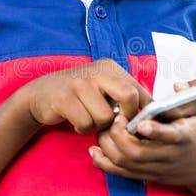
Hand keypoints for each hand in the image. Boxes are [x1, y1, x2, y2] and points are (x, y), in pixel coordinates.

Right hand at [24, 58, 151, 133]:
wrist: (40, 95)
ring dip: (97, 125)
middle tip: (113, 124)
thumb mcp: (104, 90)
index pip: (139, 90)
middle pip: (129, 97)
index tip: (141, 126)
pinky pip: (86, 124)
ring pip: (105, 117)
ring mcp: (80, 82)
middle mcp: (97, 70)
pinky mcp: (64, 97)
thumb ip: (126, 98)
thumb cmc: (79, 96)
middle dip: (124, 118)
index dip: (143, 112)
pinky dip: (82, 128)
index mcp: (111, 67)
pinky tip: (75, 120)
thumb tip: (154, 115)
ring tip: (87, 118)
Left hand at [90, 81, 195, 189]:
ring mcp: (156, 168)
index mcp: (184, 137)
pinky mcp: (147, 176)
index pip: (169, 137)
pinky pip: (121, 173)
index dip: (155, 131)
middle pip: (138, 153)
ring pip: (126, 163)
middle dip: (120, 136)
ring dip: (109, 147)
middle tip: (114, 118)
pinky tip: (95, 150)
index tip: (140, 123)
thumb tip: (177, 86)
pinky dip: (105, 163)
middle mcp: (168, 155)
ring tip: (102, 129)